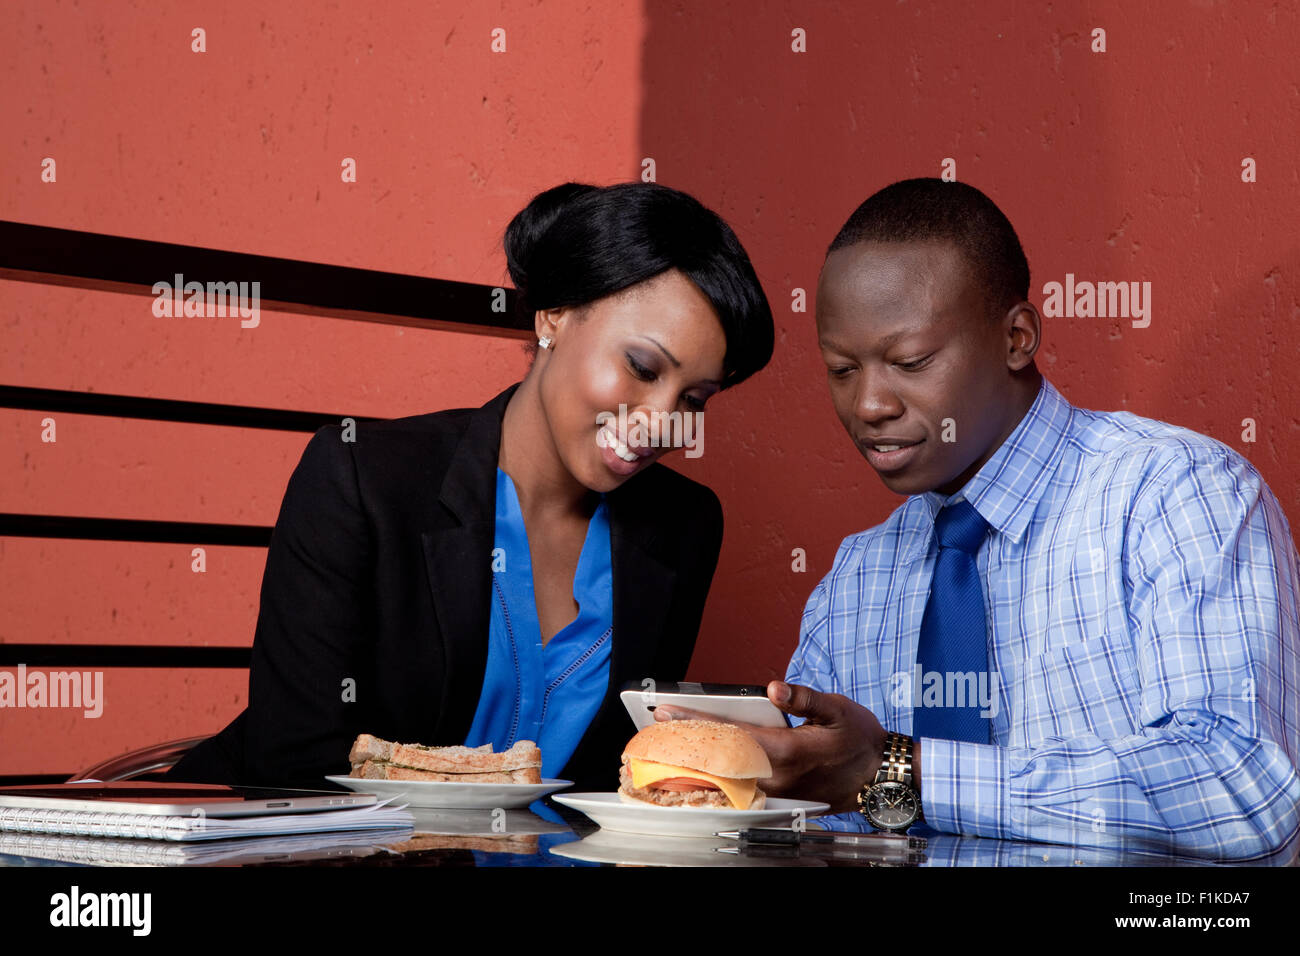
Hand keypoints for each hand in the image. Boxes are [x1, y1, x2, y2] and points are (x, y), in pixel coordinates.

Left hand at [652, 680, 885, 812]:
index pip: (733, 735)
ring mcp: (780, 791)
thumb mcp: (838, 708)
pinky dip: (720, 775)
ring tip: (672, 743)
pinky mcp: (783, 798)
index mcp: (790, 751)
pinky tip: (704, 764)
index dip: (698, 722)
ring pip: (730, 777)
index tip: (667, 712)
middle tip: (657, 727)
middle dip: (688, 742)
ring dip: (701, 760)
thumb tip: (774, 688)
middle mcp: (779, 776)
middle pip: (723, 760)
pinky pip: (744, 787)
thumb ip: (804, 698)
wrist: (882, 777)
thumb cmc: (861, 738)